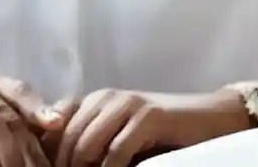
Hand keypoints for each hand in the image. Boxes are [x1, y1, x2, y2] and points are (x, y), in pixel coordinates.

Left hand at [51, 88, 247, 166]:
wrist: (209, 119)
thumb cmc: (163, 134)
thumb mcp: (121, 135)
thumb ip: (93, 141)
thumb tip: (61, 163)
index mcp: (95, 99)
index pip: (56, 120)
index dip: (49, 149)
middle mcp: (105, 97)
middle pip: (68, 136)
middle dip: (65, 164)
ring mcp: (127, 104)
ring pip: (87, 144)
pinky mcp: (147, 117)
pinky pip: (117, 151)